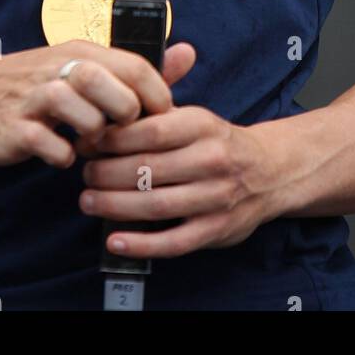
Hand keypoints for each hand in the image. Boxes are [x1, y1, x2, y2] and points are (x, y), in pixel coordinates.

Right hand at [0, 39, 195, 168]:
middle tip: (119, 130)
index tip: (157, 119)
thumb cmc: (40, 82)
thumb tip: (189, 53)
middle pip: (111, 87)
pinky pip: (51, 146)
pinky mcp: (15, 128)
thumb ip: (137, 67)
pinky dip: (63, 156)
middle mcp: (59, 68)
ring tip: (89, 142)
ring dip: (94, 137)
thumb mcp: (85, 65)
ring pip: (83, 116)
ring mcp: (34, 98)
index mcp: (82, 51)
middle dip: (124, 116)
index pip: (135, 67)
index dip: (156, 98)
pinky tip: (61, 153)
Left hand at [75, 106, 280, 257]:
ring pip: (156, 205)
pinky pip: (174, 241)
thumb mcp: (194, 116)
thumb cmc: (216, 142)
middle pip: (148, 169)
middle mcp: (212, 160)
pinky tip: (114, 241)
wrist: (270, 171)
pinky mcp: (216, 230)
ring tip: (89, 201)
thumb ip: (155, 110)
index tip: (88, 142)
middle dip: (106, 173)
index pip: (151, 130)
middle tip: (84, 174)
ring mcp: (216, 197)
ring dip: (114, 205)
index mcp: (203, 125)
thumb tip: (104, 112)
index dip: (113, 138)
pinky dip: (141, 244)